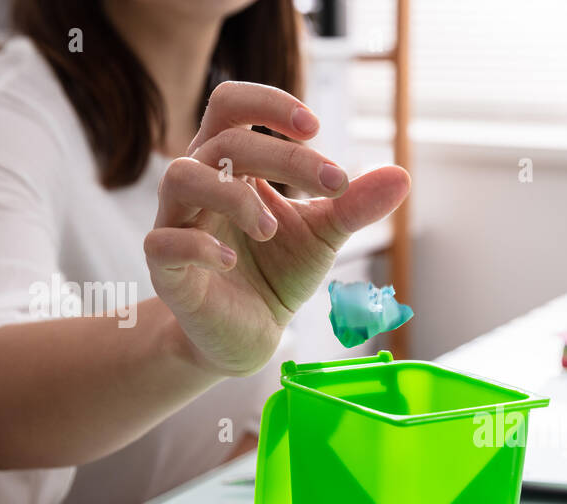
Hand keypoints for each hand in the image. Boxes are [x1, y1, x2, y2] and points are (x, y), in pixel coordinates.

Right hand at [145, 81, 410, 375]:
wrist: (251, 335)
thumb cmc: (279, 273)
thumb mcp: (323, 236)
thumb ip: (353, 204)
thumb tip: (402, 176)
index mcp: (230, 165)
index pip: (231, 105)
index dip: (268, 104)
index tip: (315, 127)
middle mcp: (198, 185)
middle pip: (224, 142)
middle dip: (283, 158)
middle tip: (333, 185)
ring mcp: (177, 223)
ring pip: (181, 177)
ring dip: (234, 196)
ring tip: (272, 228)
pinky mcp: (167, 269)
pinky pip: (164, 241)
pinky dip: (200, 246)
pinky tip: (233, 260)